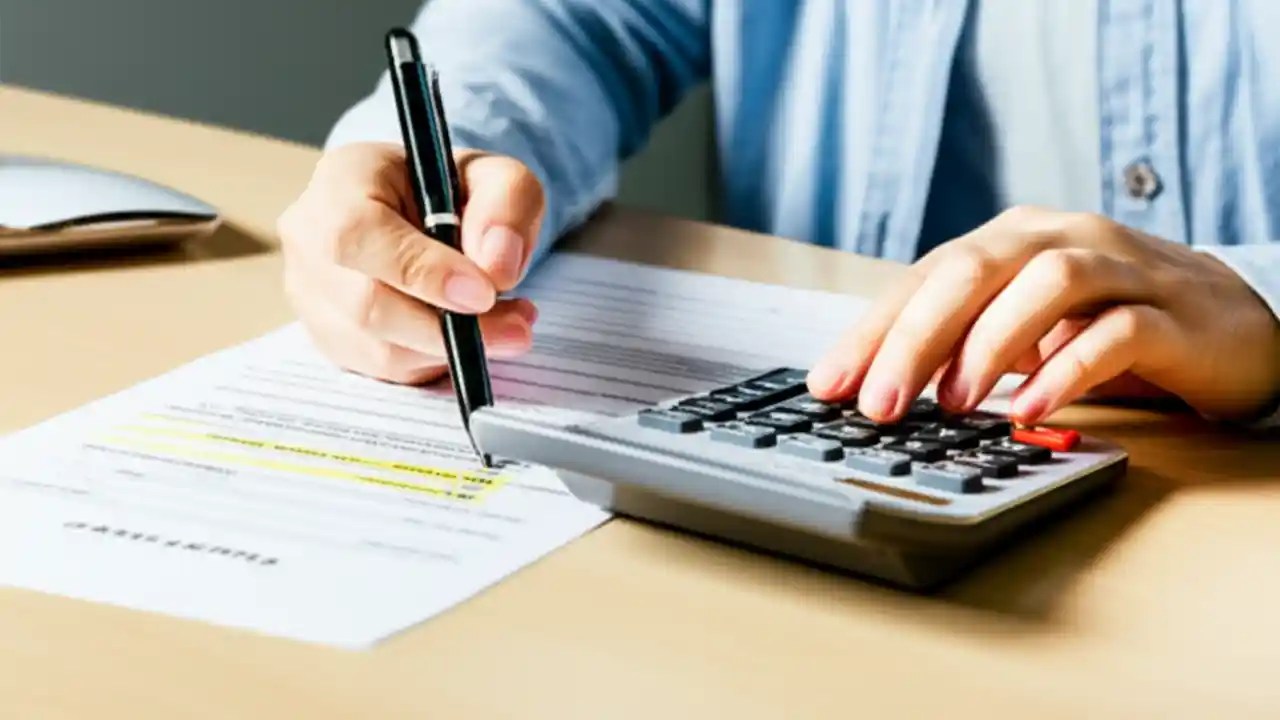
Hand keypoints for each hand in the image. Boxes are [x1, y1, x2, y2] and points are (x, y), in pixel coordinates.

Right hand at [278, 142, 544, 383]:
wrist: (426, 212)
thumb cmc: (454, 191)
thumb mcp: (496, 177)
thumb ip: (507, 205)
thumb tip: (497, 266)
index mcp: (341, 180)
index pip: (358, 233)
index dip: (421, 271)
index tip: (483, 293)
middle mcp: (310, 239)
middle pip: (366, 304)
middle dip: (449, 327)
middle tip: (517, 328)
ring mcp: (312, 296)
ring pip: (379, 349)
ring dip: (452, 349)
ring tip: (507, 325)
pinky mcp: (331, 340)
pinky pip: (386, 371)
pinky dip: (437, 362)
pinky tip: (469, 334)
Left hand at [807, 206, 1279, 423]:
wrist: (1230, 321)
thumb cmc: (1106, 322)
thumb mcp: (1022, 327)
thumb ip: (961, 344)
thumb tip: (878, 387)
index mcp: (1010, 241)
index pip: (925, 277)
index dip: (872, 331)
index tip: (830, 385)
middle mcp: (1058, 239)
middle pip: (972, 269)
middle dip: (915, 338)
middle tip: (879, 403)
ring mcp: (1120, 268)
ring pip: (1044, 284)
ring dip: (989, 345)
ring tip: (953, 405)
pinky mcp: (1171, 312)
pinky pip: (1116, 331)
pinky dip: (1068, 369)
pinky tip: (1032, 409)